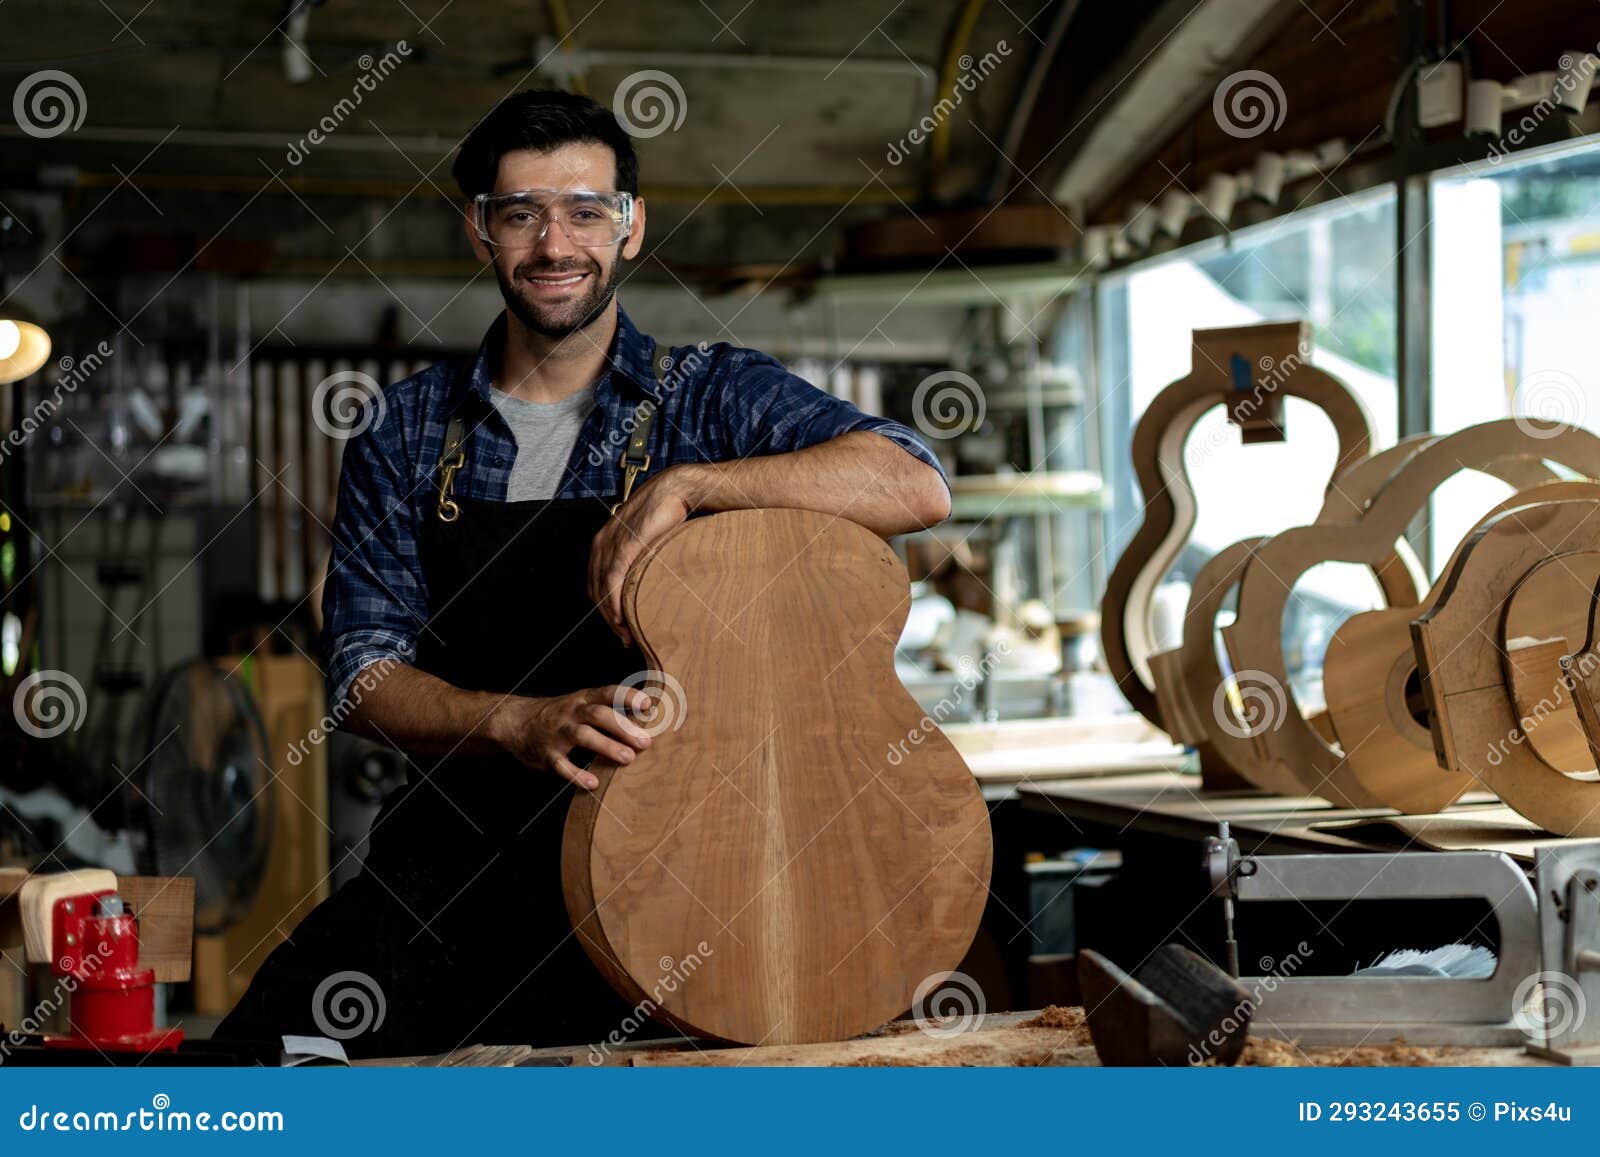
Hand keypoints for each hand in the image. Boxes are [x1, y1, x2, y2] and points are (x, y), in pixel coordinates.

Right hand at [488, 686, 654, 789]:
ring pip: (582, 735)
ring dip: (606, 746)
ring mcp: (556, 732)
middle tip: (645, 741)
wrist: (515, 721)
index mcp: (583, 698)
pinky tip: (593, 784)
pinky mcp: (545, 754)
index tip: (647, 704)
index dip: (627, 696)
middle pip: (598, 714)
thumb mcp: (581, 704)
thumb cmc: (561, 715)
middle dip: (622, 726)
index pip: (607, 692)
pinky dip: (576, 774)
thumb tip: (649, 718)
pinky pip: (561, 765)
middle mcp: (570, 712)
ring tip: (628, 758)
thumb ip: (608, 709)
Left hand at [588, 466, 705, 646]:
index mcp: (604, 543)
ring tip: (626, 634)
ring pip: (603, 588)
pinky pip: (614, 578)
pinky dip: (614, 600)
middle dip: (608, 618)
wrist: (675, 491)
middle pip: (596, 591)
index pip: (597, 584)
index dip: (605, 609)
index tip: (620, 627)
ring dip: (612, 616)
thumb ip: (640, 560)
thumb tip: (648, 583)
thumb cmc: (665, 515)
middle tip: (624, 638)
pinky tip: (620, 616)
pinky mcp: (625, 544)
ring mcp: (611, 544)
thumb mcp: (647, 543)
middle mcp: (601, 545)